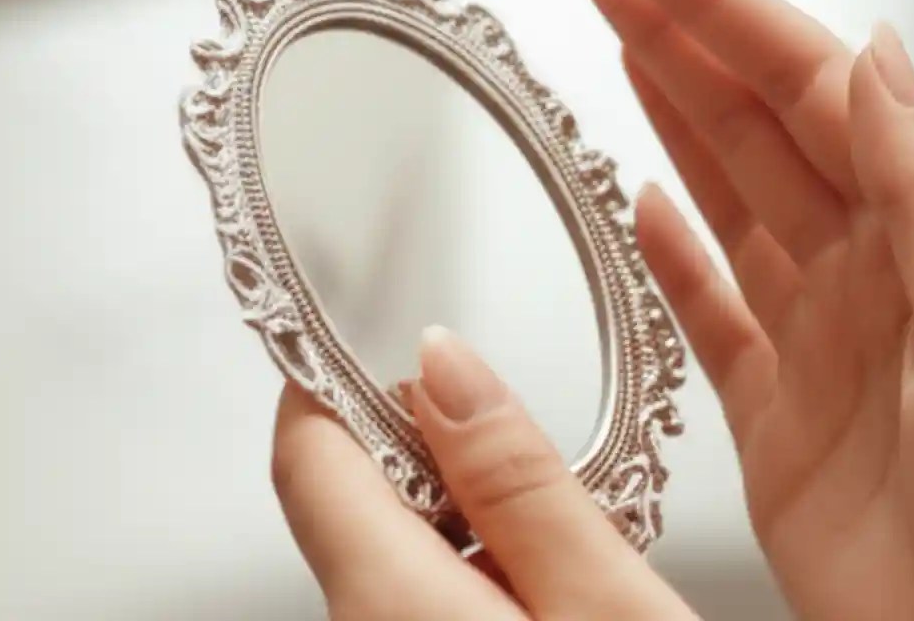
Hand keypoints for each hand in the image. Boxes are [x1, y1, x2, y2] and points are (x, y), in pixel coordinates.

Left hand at [271, 327, 697, 619]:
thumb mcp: (605, 603)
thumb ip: (520, 486)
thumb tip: (446, 368)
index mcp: (389, 601)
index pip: (308, 456)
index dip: (335, 374)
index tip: (385, 320)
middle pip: (351, 498)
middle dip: (431, 443)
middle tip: (526, 428)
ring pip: (399, 547)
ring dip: (468, 507)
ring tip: (569, 523)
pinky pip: (428, 592)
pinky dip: (482, 560)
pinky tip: (559, 579)